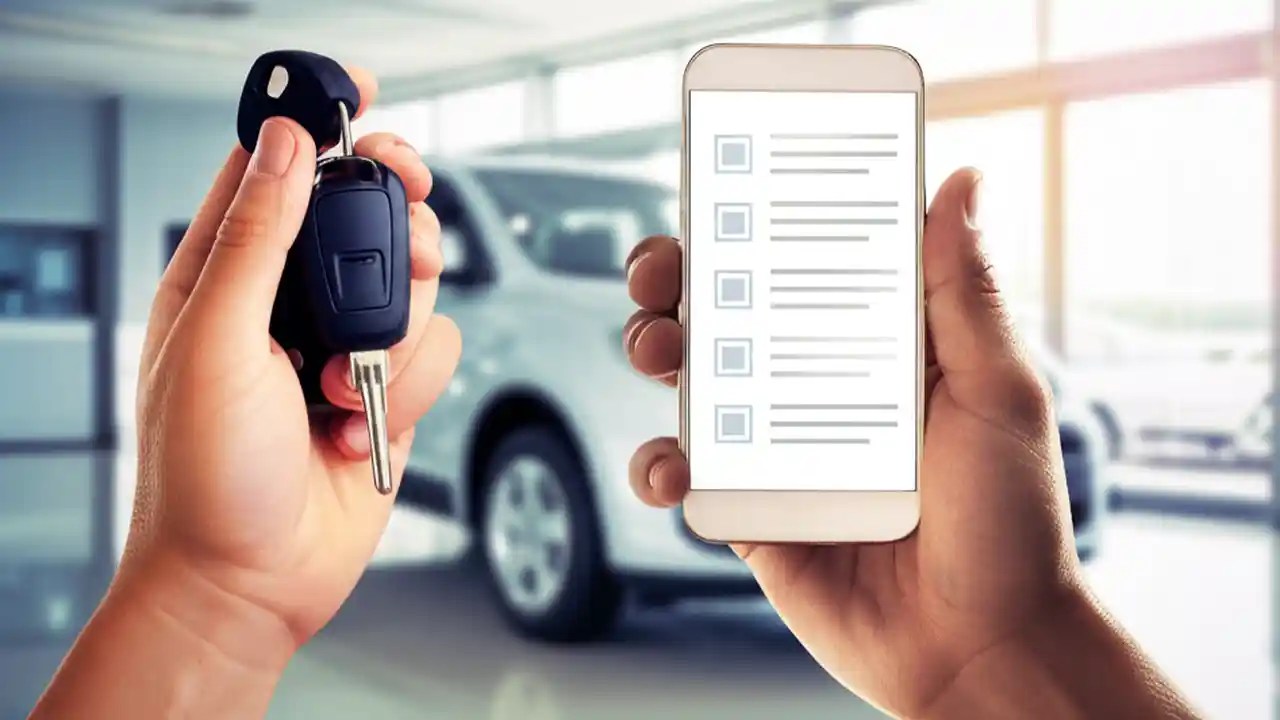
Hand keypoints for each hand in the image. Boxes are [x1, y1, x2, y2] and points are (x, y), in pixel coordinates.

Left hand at [124, 67, 460, 655]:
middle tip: (411, 229)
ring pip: (419, 284)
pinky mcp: (388, 391)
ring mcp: (343, 346)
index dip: (320, 123)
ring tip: (341, 387)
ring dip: (395, 336)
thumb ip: (255, 237)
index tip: (362, 95)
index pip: (276, 168)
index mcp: (224, 274)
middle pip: (367, 214)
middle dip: (397, 224)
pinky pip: (439, 353)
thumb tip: (288, 145)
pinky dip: (408, 393)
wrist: (249, 581)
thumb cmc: (203, 478)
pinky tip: (352, 432)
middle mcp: (288, 302)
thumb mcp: (213, 342)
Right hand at [624, 168, 1087, 716]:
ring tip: (654, 348)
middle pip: (731, 315)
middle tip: (658, 269)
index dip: (756, 225)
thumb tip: (961, 184)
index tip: (718, 188)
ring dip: (655, 352)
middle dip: (680, 282)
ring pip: (694, 383)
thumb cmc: (1011, 525)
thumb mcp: (1000, 395)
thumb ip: (965, 294)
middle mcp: (820, 392)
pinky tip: (672, 466)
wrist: (980, 653)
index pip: (805, 267)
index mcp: (878, 350)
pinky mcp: (750, 516)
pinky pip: (686, 476)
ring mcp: (778, 452)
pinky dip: (660, 465)